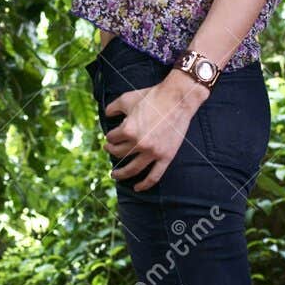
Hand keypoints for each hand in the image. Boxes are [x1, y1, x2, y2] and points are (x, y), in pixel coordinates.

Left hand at [101, 74, 208, 191]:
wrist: (177, 99)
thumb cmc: (152, 96)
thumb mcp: (127, 98)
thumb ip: (113, 107)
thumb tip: (106, 114)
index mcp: (128, 130)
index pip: (112, 138)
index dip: (110, 136)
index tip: (112, 135)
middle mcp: (139, 144)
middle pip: (119, 153)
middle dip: (112, 151)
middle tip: (109, 149)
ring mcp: (153, 152)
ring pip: (132, 169)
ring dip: (121, 174)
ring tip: (114, 175)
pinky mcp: (166, 157)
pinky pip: (154, 176)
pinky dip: (145, 184)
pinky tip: (137, 188)